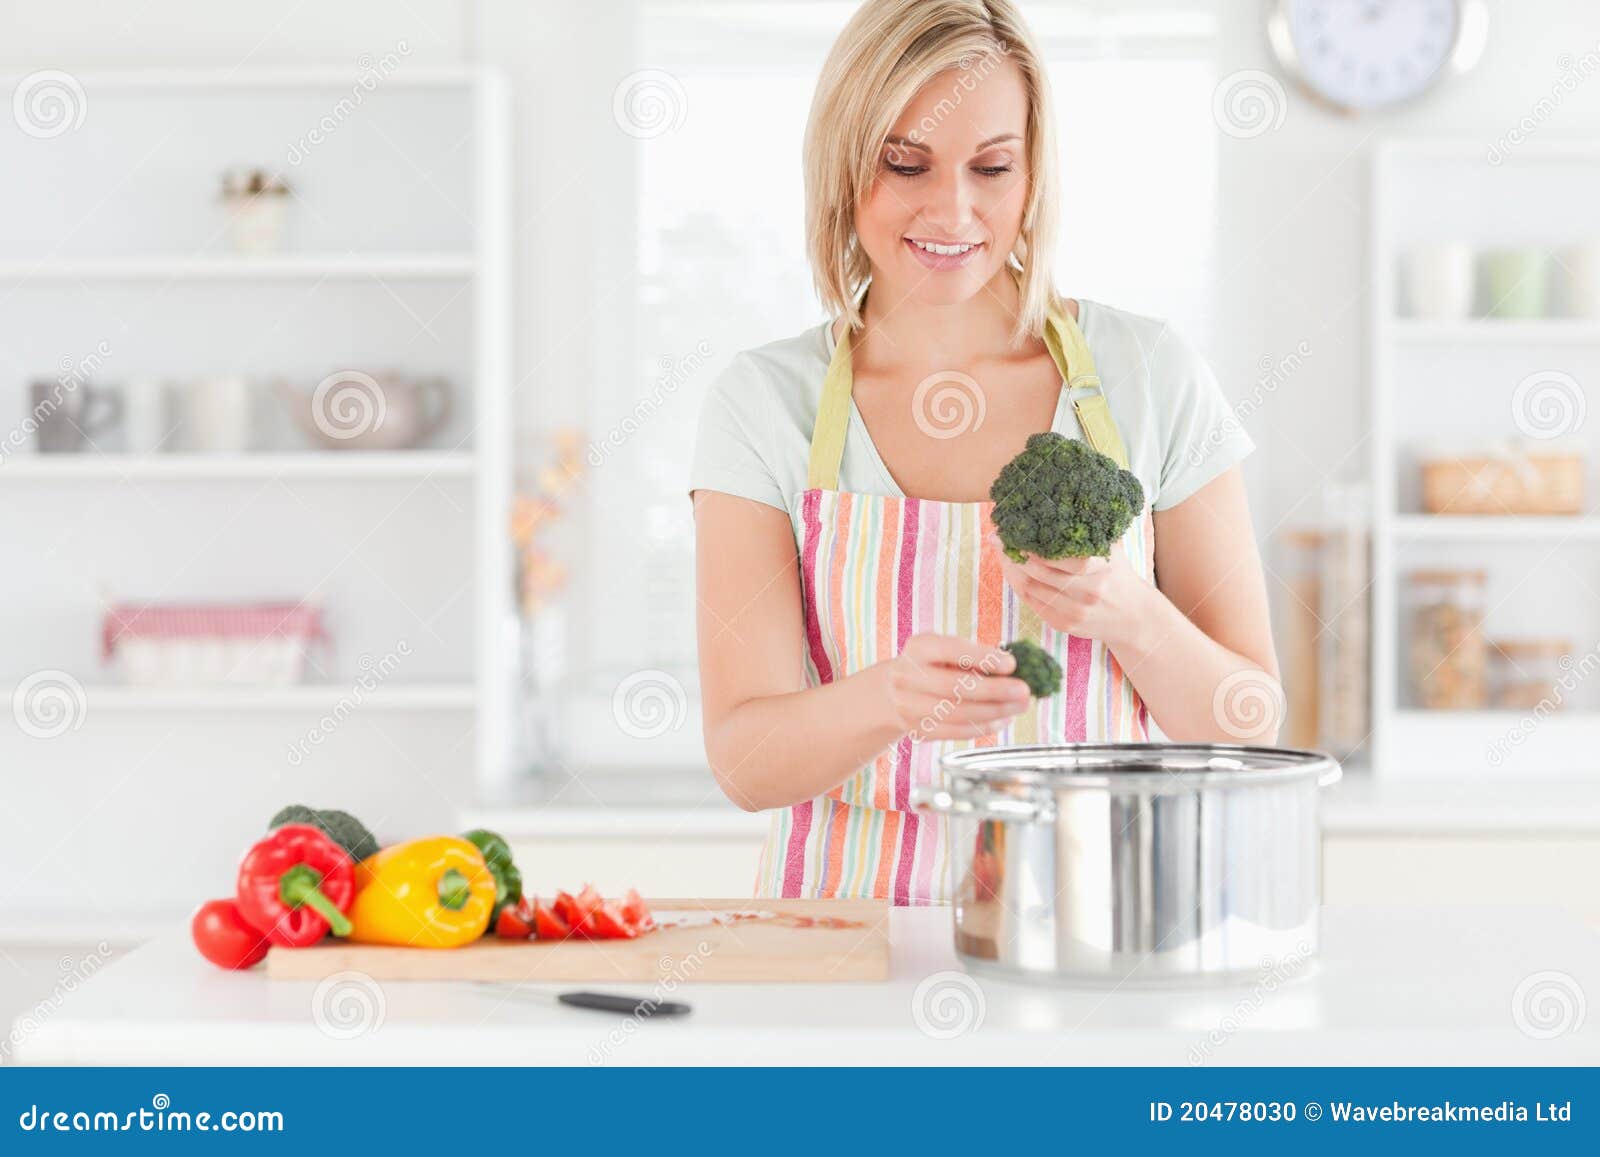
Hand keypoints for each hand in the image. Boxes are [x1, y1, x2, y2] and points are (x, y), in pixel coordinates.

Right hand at [881, 633, 1031, 741]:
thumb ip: (972, 656)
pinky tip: (1004, 719)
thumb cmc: (931, 665)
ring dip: (995, 712)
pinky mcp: (920, 730)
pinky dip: (984, 727)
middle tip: (1024, 691)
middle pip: (955, 687)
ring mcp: (911, 707)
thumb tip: (1013, 669)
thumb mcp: (943, 650)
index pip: (950, 650)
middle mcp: (908, 677)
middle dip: (995, 690)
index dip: (982, 657)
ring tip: (1019, 706)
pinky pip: (957, 732)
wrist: (891, 692)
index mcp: (918, 648)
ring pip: (958, 714)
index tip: (1011, 663)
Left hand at [990, 534, 1153, 653]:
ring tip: (1002, 553)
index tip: (1014, 531)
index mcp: (1100, 569)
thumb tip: (1064, 499)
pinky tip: (1013, 572)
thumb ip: (1091, 529)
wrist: (1134, 617)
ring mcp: (1075, 612)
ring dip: (1011, 571)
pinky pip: (1033, 604)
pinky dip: (1019, 587)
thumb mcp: (1112, 549)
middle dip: (1013, 555)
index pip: (1058, 557)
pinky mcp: (1065, 625)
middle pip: (1039, 573)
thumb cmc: (1118, 575)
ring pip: (1031, 589)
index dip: (1031, 546)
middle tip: (998, 539)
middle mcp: (1088, 592)